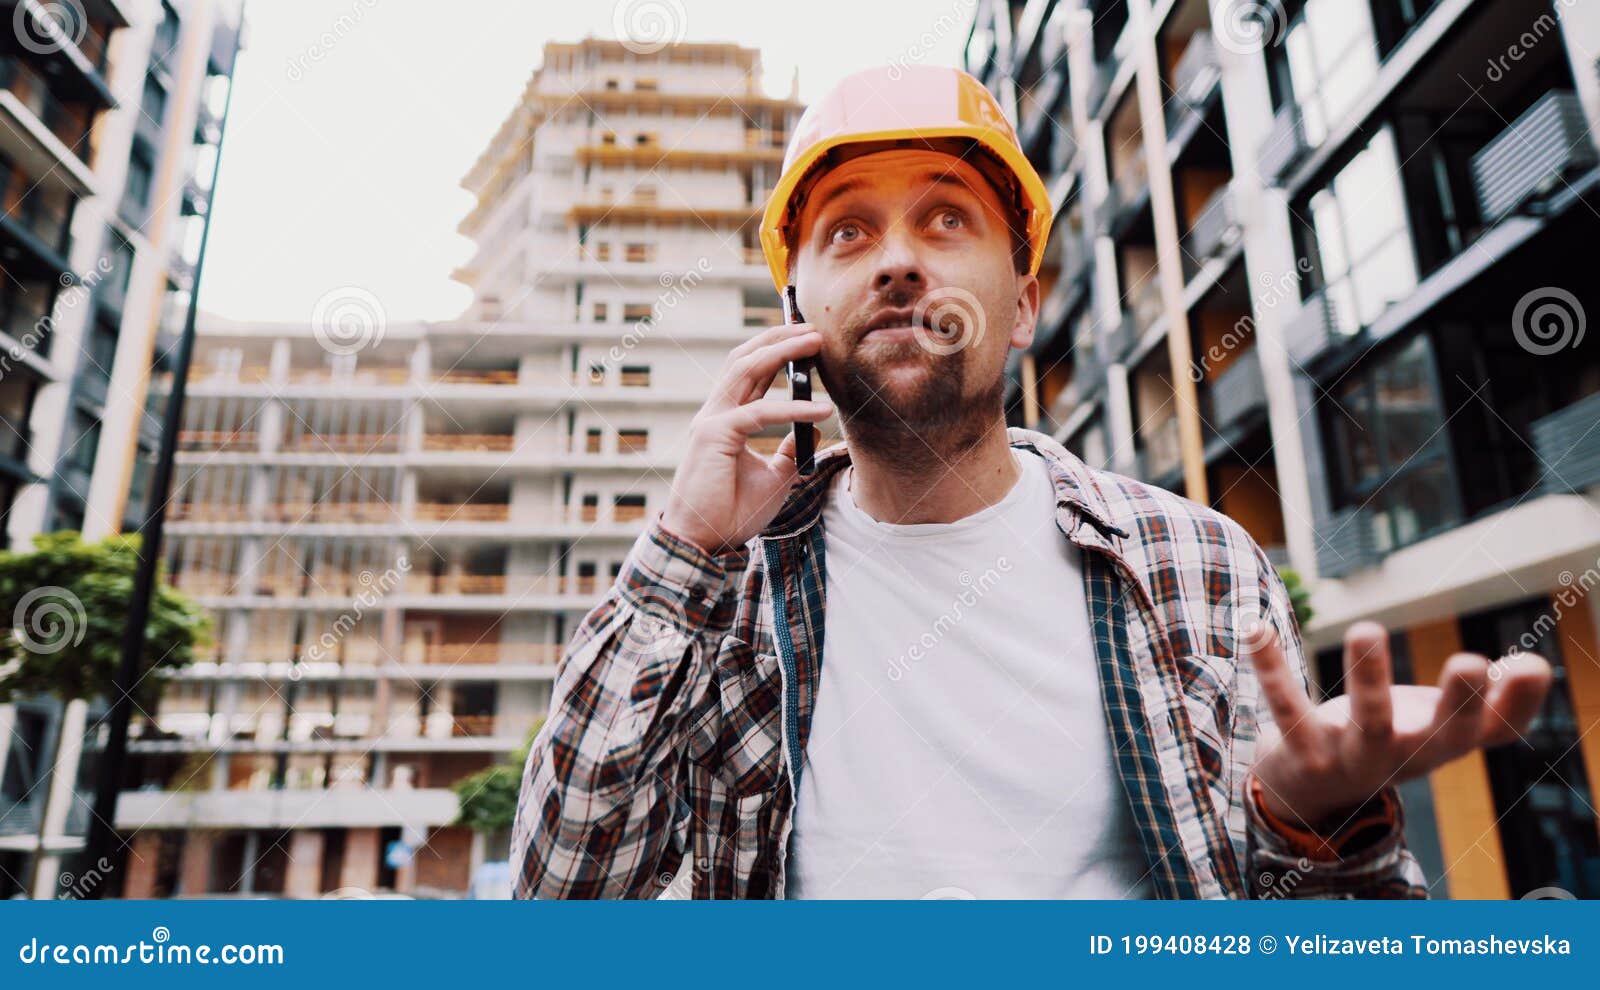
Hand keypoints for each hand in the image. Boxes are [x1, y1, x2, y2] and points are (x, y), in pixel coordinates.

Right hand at [658, 321, 833, 555]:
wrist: (703, 542)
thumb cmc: (731, 512)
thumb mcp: (774, 477)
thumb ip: (789, 451)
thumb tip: (815, 431)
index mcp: (725, 420)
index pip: (750, 373)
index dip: (776, 351)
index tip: (807, 341)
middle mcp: (715, 413)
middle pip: (746, 359)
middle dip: (780, 339)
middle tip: (815, 331)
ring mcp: (711, 421)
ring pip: (747, 370)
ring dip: (783, 352)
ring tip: (816, 343)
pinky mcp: (714, 436)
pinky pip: (760, 412)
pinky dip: (793, 408)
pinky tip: (821, 410)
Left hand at [1248, 619, 1551, 830]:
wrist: (1310, 794)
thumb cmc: (1390, 740)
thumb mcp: (1440, 724)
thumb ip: (1490, 699)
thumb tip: (1535, 666)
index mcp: (1442, 744)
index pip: (1492, 730)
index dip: (1516, 704)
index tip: (1530, 665)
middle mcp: (1404, 757)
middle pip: (1438, 735)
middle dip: (1457, 700)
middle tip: (1471, 660)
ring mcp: (1353, 758)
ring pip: (1364, 721)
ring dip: (1367, 679)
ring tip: (1365, 628)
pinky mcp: (1302, 751)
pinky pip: (1286, 708)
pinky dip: (1271, 668)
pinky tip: (1256, 628)